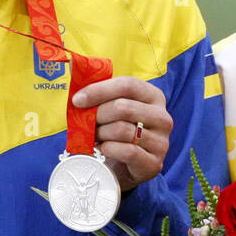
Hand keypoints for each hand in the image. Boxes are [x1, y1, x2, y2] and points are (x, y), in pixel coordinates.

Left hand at [71, 76, 171, 192]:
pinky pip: (127, 151)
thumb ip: (98, 92)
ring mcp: (162, 141)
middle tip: (87, 124)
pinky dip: (108, 150)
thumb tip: (73, 66)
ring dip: (100, 135)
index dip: (99, 90)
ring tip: (96, 138)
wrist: (125, 168)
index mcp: (154, 97)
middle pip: (123, 107)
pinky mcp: (155, 163)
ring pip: (122, 130)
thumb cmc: (116, 133)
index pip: (127, 84)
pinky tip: (102, 149)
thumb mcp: (110, 110)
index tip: (77, 100)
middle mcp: (163, 117)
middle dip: (97, 116)